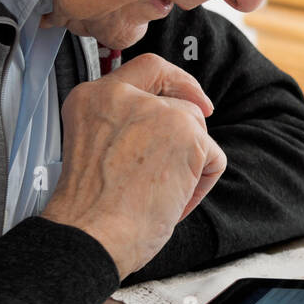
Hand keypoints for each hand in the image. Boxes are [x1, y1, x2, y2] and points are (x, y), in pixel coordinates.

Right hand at [41, 54, 226, 278]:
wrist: (90, 234)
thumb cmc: (89, 209)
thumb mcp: (94, 147)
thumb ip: (124, 124)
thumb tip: (170, 123)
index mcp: (94, 97)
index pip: (147, 68)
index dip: (177, 81)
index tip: (193, 98)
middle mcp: (125, 96)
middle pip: (180, 105)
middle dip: (184, 142)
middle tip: (163, 177)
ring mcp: (159, 112)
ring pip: (197, 132)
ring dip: (189, 166)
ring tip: (158, 193)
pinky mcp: (188, 136)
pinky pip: (214, 158)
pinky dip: (201, 185)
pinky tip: (172, 201)